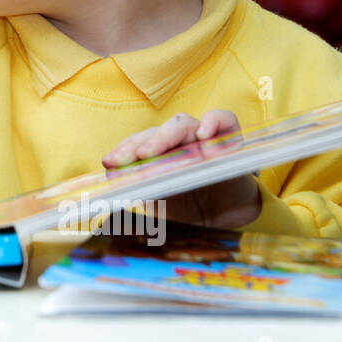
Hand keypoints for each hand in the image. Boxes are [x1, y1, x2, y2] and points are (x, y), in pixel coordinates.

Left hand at [102, 111, 261, 228]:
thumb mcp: (160, 203)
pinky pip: (224, 119)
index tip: (109, 163)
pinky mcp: (231, 140)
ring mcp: (204, 139)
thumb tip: (115, 183)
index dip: (123, 150)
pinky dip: (213, 121)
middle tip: (127, 159)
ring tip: (150, 153)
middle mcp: (179, 141)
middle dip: (138, 144)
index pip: (138, 142)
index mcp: (159, 152)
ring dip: (165, 136)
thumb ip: (141, 191)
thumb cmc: (189, 211)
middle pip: (157, 131)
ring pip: (183, 124)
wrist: (226, 222)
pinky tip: (203, 134)